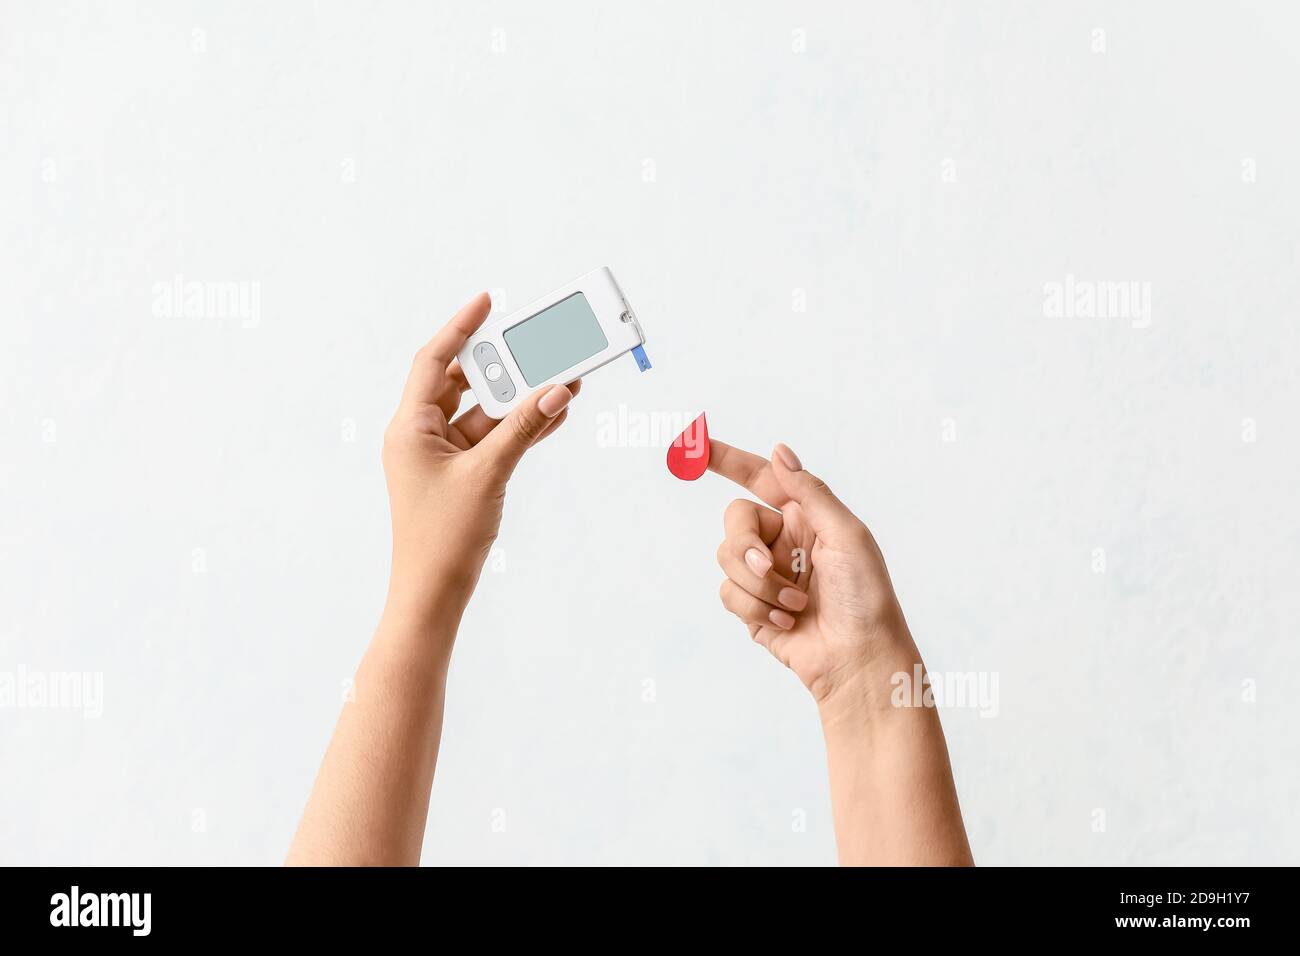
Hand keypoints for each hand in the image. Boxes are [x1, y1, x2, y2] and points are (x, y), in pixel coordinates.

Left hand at [382, 292, 579, 630]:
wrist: (433, 593)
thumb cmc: (443, 537)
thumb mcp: (489, 474)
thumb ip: (525, 428)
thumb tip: (558, 391)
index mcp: (410, 427)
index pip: (434, 361)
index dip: (461, 327)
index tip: (488, 302)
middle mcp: (421, 435)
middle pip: (465, 382)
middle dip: (504, 363)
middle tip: (537, 340)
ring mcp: (442, 456)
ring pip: (486, 412)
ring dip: (521, 397)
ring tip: (561, 375)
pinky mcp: (462, 475)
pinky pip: (495, 438)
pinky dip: (521, 427)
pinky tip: (556, 411)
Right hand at [709, 440, 918, 713]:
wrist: (858, 659)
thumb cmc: (865, 598)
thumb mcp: (847, 535)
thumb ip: (809, 492)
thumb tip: (779, 451)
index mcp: (806, 516)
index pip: (760, 477)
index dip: (728, 460)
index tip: (696, 446)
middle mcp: (783, 541)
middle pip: (735, 519)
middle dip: (745, 544)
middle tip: (766, 565)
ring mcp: (766, 575)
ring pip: (727, 558)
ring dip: (760, 585)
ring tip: (795, 606)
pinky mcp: (752, 608)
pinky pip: (728, 593)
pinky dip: (756, 609)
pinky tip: (785, 623)